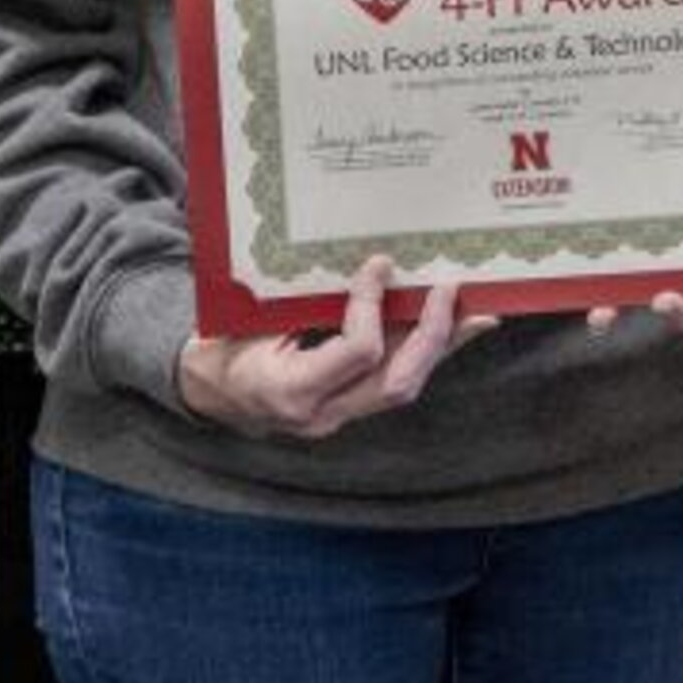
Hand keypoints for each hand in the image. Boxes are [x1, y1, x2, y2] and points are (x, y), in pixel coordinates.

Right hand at [177, 256, 491, 437]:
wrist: (206, 393)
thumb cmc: (221, 346)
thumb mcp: (245, 319)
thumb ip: (296, 302)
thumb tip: (359, 265)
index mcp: (288, 390)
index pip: (355, 352)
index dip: (373, 306)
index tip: (378, 265)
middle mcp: (321, 414)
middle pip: (396, 383)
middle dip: (430, 334)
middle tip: (449, 289)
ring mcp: (338, 417)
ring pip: (404, 387)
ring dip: (441, 345)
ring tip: (476, 312)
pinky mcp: (349, 409)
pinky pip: (394, 382)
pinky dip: (425, 352)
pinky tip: (453, 328)